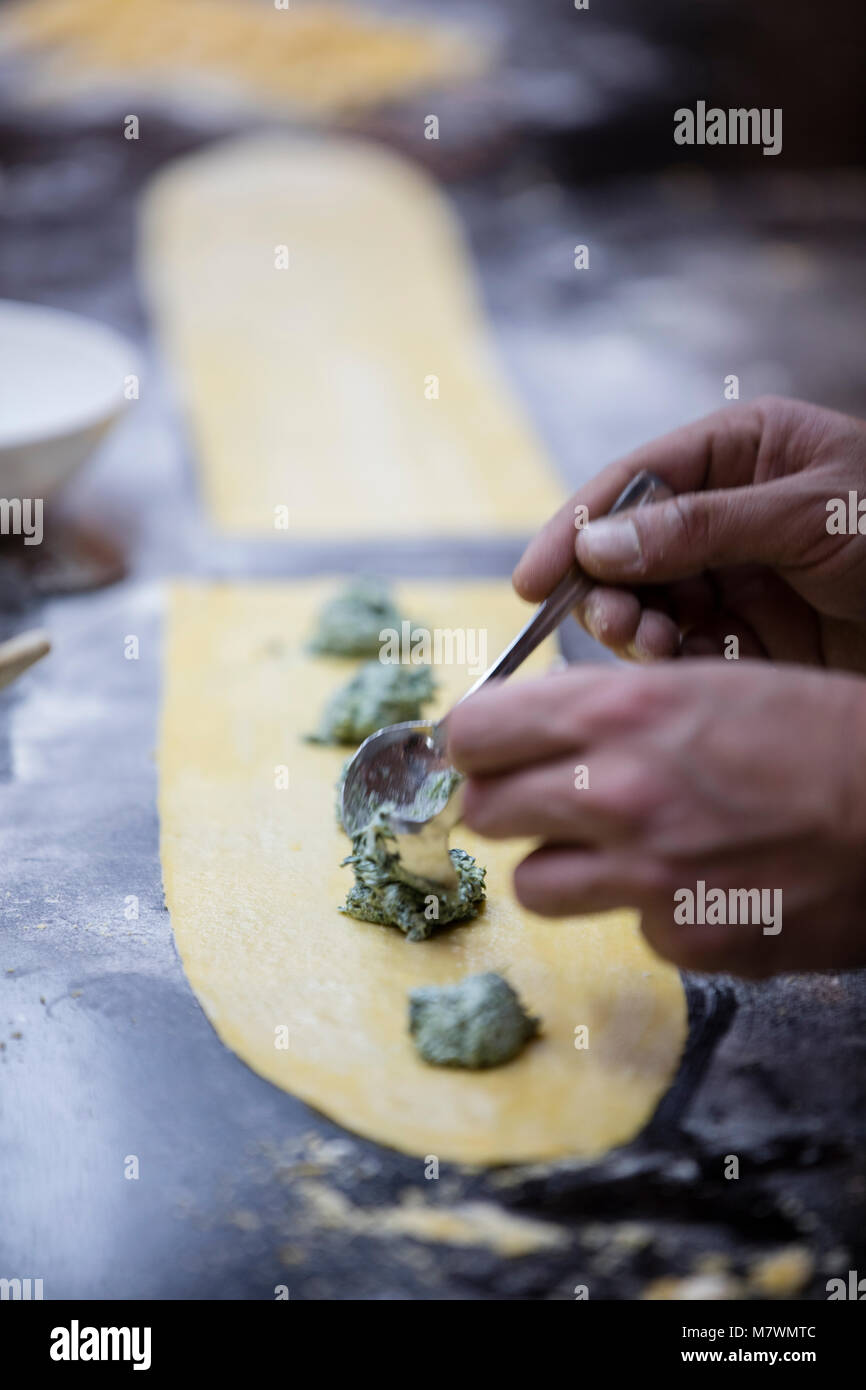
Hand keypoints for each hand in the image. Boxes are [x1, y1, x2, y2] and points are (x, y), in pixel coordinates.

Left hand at [447, 661, 865, 976]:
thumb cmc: (818, 731)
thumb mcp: (704, 683)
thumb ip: (606, 712)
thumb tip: (528, 737)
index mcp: (619, 712)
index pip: (473, 734)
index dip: (478, 743)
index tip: (492, 750)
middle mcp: (618, 794)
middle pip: (485, 813)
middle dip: (509, 805)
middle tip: (549, 800)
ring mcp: (648, 876)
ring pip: (535, 885)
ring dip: (565, 867)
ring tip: (624, 845)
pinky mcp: (687, 939)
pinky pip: (628, 927)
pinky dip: (654, 909)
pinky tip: (705, 879)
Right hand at [514, 396, 865, 672]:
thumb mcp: (811, 513)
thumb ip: (701, 527)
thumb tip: (600, 543)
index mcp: (739, 452)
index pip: (634, 481)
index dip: (577, 526)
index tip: (533, 577)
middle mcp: (726, 511)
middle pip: (630, 547)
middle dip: (608, 586)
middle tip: (616, 623)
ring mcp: (737, 574)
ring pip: (649, 601)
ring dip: (635, 626)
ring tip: (648, 644)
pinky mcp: (752, 633)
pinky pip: (686, 646)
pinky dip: (670, 660)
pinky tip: (676, 664)